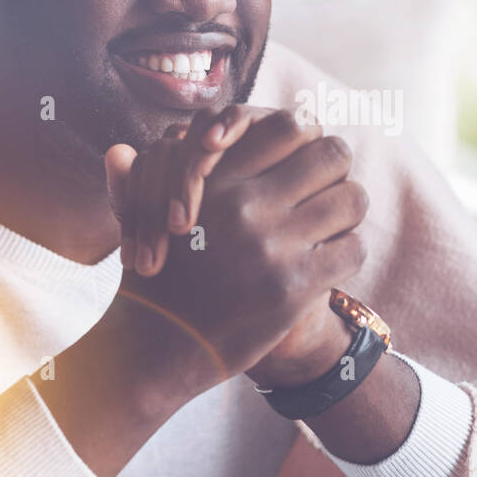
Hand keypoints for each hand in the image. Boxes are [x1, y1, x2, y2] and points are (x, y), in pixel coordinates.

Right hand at [104, 107, 369, 403]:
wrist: (154, 351)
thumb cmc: (154, 279)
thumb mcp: (141, 218)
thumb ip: (148, 177)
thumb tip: (122, 148)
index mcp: (217, 179)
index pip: (292, 124)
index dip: (307, 139)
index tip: (303, 161)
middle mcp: (245, 205)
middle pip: (333, 153)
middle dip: (337, 170)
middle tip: (328, 191)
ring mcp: (271, 246)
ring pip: (353, 199)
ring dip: (347, 213)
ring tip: (332, 228)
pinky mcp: (293, 287)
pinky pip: (353, 248)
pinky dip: (347, 253)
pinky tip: (327, 265)